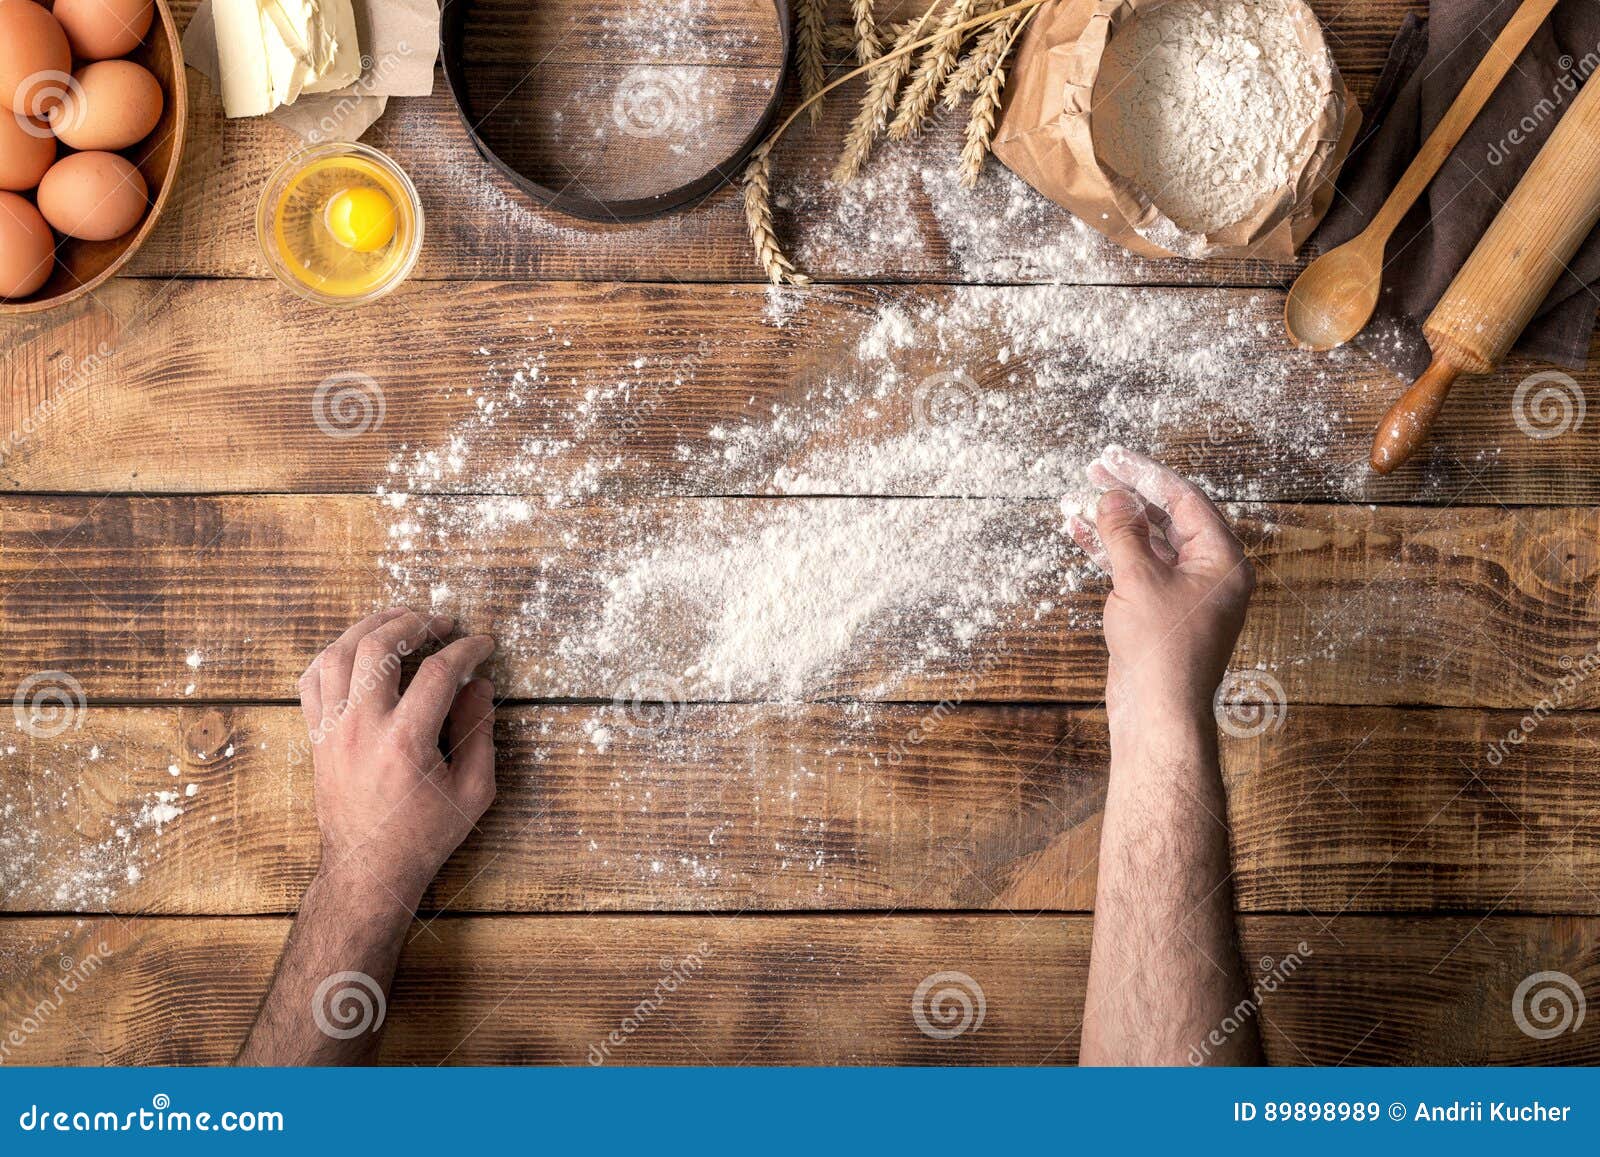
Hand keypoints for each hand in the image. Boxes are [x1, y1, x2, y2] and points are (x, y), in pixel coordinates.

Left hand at [298, 608, 497, 909]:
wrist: (368, 870)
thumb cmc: (425, 835)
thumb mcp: (474, 789)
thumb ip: (478, 730)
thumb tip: (479, 684)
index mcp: (405, 742)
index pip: (438, 671)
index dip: (466, 649)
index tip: (483, 644)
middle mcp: (362, 728)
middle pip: (379, 646)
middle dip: (414, 623)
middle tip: (440, 622)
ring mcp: (332, 731)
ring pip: (338, 653)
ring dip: (370, 627)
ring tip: (399, 621)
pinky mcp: (317, 737)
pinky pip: (312, 679)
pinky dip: (332, 654)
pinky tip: (357, 649)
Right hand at [1066, 446, 1254, 728]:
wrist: (1158, 711)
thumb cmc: (1162, 649)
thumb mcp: (1139, 580)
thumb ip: (1124, 532)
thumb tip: (1113, 496)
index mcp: (1222, 560)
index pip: (1185, 500)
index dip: (1146, 474)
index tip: (1114, 456)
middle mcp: (1208, 572)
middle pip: (1166, 517)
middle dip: (1127, 494)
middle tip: (1094, 469)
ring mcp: (1182, 591)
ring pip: (1146, 542)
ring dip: (1112, 521)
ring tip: (1076, 498)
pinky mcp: (1158, 609)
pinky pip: (1135, 568)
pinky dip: (1109, 551)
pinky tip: (1079, 532)